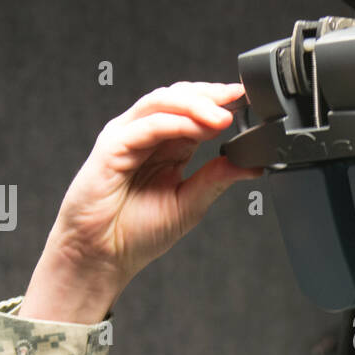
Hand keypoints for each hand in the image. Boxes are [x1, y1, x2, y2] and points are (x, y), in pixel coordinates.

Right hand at [20, 81, 260, 322]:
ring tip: (222, 116)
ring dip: (195, 106)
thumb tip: (252, 164)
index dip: (220, 103)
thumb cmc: (136, 233)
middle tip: (238, 102)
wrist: (102, 257)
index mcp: (167, 147)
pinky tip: (196, 129)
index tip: (249, 102)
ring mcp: (127, 138)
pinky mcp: (111, 148)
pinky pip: (145, 126)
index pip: (195, 111)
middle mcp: (146, 136)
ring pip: (161, 104)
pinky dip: (173, 123)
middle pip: (179, 98)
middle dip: (210, 97)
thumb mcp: (190, 204)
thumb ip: (217, 178)